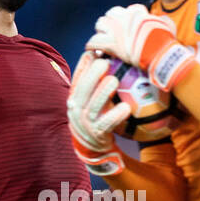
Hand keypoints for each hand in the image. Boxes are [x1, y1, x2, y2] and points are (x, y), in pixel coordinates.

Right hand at [66, 51, 129, 175]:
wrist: (91, 148)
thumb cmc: (94, 117)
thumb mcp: (88, 100)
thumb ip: (92, 82)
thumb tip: (98, 55)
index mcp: (74, 99)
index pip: (76, 79)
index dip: (83, 66)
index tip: (93, 52)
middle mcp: (76, 110)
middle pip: (82, 91)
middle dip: (92, 76)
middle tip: (104, 63)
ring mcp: (86, 123)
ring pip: (93, 106)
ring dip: (103, 92)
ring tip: (114, 80)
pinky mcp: (97, 134)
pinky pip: (107, 124)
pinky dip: (115, 116)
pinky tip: (125, 108)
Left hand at [85, 4, 195, 91]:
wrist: (159, 54)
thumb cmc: (165, 42)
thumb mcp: (168, 26)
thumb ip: (164, 20)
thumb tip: (164, 19)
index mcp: (138, 12)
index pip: (130, 9)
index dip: (128, 18)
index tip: (129, 26)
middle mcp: (125, 18)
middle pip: (111, 13)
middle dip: (111, 22)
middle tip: (112, 33)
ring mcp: (116, 30)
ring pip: (100, 24)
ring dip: (101, 31)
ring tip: (102, 39)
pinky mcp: (110, 43)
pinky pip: (94, 41)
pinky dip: (92, 46)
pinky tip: (93, 50)